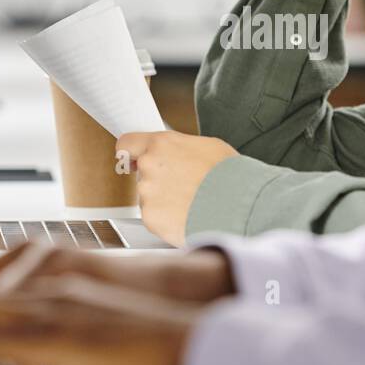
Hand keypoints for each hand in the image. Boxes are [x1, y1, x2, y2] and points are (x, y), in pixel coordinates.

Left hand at [116, 131, 237, 246]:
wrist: (238, 207)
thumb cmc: (230, 176)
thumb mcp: (209, 147)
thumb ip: (181, 149)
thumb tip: (176, 155)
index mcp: (162, 144)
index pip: (127, 144)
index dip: (131, 153)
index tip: (134, 161)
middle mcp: (149, 166)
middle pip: (143, 174)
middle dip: (159, 181)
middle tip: (185, 188)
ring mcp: (147, 194)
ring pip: (150, 198)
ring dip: (165, 202)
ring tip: (192, 204)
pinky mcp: (151, 218)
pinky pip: (155, 219)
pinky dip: (169, 220)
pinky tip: (189, 216)